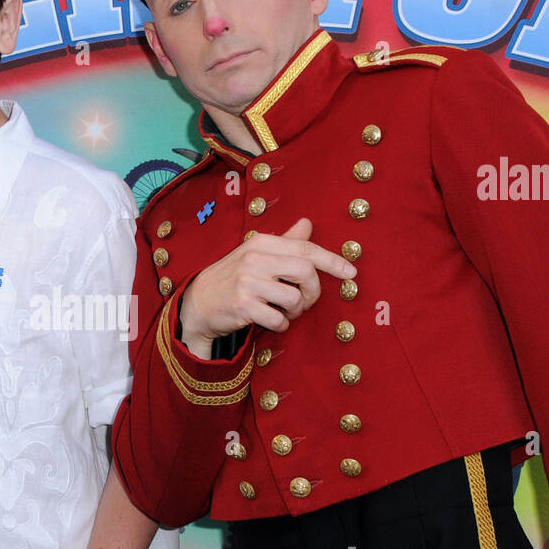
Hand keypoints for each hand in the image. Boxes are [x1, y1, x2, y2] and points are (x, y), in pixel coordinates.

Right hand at [179, 217, 356, 357]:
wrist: (197, 302)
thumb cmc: (232, 278)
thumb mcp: (255, 254)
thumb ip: (284, 241)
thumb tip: (308, 224)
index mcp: (261, 243)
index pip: (305, 249)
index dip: (333, 261)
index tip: (351, 272)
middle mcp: (254, 258)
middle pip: (306, 272)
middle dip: (313, 291)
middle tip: (304, 301)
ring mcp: (247, 283)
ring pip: (294, 298)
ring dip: (296, 311)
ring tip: (285, 312)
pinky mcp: (242, 306)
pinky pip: (279, 319)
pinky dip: (281, 325)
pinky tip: (272, 321)